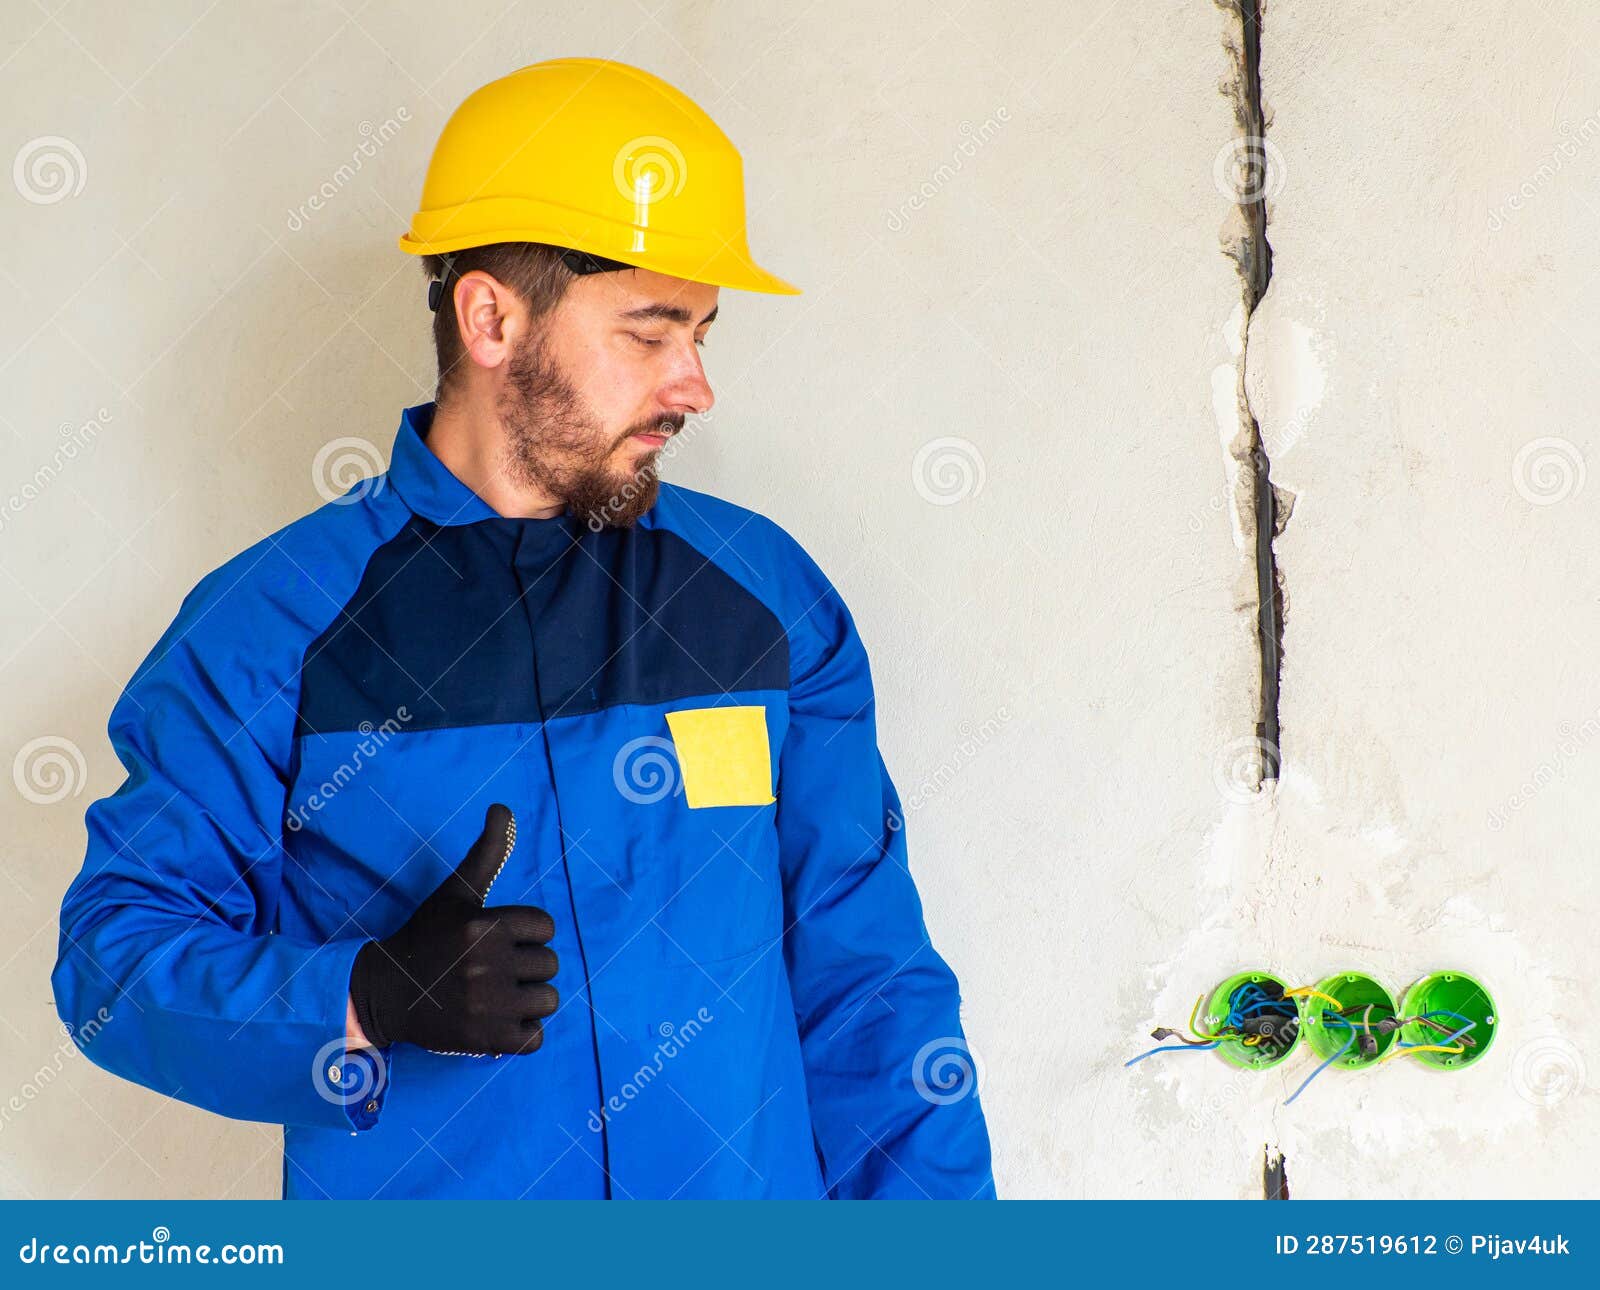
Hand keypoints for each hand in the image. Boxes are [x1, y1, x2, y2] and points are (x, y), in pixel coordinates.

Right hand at [348, 804, 557, 1054]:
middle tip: (495, 970)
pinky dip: (523, 1033)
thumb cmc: (427, 937)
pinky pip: (536, 1038)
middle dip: (527, 967)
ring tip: (499, 996)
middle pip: (551, 964)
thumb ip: (487, 852)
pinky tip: (498, 1020)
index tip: (499, 940)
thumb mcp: (456, 892)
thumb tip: (504, 806)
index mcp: (485, 925)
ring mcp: (488, 1005)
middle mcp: (488, 964)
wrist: (385, 992)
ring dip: (529, 1001)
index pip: (545, 926)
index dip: (526, 933)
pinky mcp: (487, 1041)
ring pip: (549, 1001)